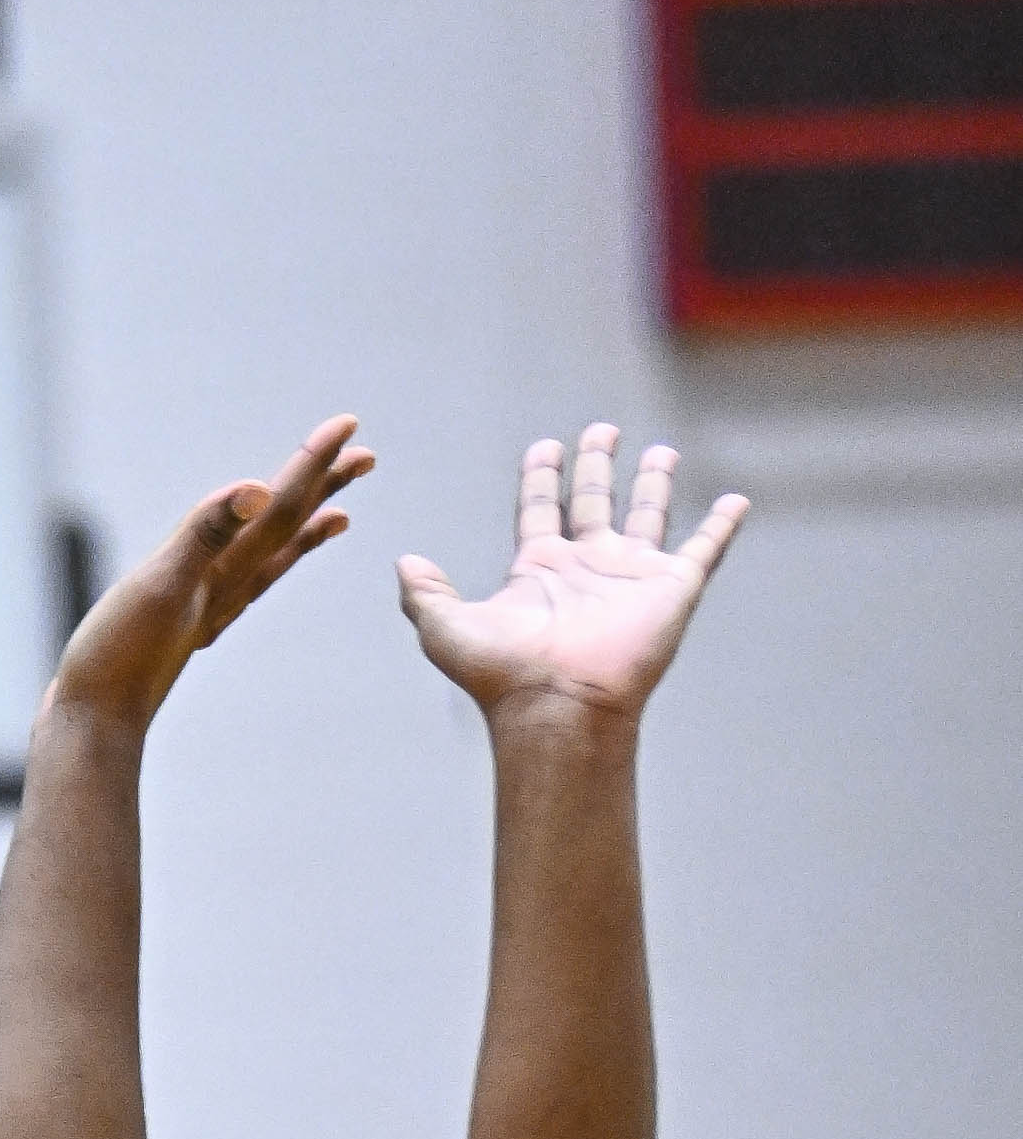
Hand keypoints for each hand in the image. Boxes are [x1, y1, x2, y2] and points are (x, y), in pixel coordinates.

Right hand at [51, 419, 370, 733]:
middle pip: (286, 528)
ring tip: (337, 512)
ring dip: (303, 529)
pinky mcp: (186, 628)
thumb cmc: (118, 659)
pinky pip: (239, 587)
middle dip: (323, 487)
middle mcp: (226, 589)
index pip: (279, 507)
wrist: (92, 725)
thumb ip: (205, 535)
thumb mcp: (159, 585)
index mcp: (224, 572)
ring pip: (269, 560)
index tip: (348, 425)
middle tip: (366, 456)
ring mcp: (208, 610)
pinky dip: (258, 568)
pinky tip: (251, 569)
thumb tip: (257, 491)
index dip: (312, 463)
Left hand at [399, 429, 745, 725]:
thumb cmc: (502, 675)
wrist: (557, 707)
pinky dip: (722, 526)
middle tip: (601, 431)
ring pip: (647, 515)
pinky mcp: (671, 589)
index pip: (540, 509)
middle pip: (592, 502)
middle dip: (595, 465)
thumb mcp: (445, 628)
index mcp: (539, 569)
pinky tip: (737, 501)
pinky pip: (703, 550)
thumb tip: (403, 562)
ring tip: (661, 453)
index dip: (541, 476)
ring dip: (654, 484)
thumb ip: (422, 593)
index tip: (545, 447)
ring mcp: (630, 577)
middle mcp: (586, 568)